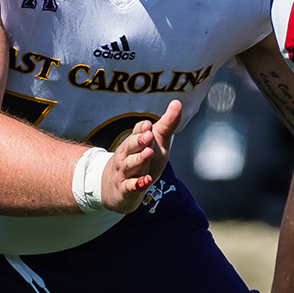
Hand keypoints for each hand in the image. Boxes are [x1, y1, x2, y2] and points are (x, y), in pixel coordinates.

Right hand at [101, 99, 181, 213]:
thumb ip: (167, 124)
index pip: (136, 132)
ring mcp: (124, 172)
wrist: (116, 189)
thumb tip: (177, 102)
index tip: (148, 125)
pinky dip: (137, 184)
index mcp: (134, 142)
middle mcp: (126, 155)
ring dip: (139, 159)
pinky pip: (130, 186)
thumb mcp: (157, 142)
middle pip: (131, 146)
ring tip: (148, 153)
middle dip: (139, 140)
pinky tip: (146, 180)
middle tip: (148, 135)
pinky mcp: (125, 190)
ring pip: (130, 164)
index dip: (141, 129)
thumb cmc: (141, 161)